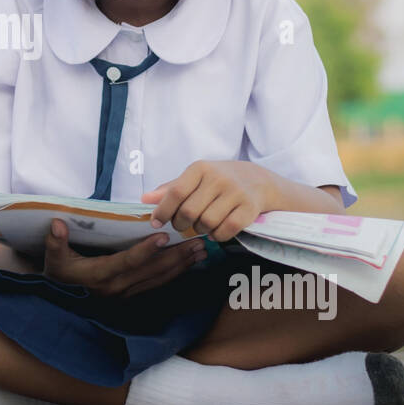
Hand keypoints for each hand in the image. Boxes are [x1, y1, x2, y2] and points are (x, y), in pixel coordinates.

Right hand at [42, 218, 207, 297]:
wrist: (61, 301)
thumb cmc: (59, 273)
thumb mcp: (53, 258)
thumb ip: (55, 241)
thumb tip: (57, 223)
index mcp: (100, 275)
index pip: (127, 261)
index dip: (146, 250)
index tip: (164, 236)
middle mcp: (117, 288)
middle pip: (152, 271)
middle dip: (177, 256)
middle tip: (197, 241)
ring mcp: (126, 295)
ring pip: (159, 280)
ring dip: (181, 266)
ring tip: (201, 252)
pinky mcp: (132, 297)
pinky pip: (157, 286)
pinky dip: (175, 274)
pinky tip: (189, 264)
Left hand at [142, 160, 268, 242]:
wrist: (259, 180)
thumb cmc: (219, 180)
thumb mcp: (195, 178)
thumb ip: (171, 189)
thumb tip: (145, 199)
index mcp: (200, 168)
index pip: (176, 192)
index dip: (162, 211)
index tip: (156, 223)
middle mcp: (218, 178)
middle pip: (189, 212)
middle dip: (181, 224)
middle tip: (183, 225)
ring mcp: (235, 193)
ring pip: (206, 223)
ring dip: (200, 230)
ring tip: (202, 225)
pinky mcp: (249, 208)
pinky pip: (225, 230)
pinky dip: (217, 236)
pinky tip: (216, 231)